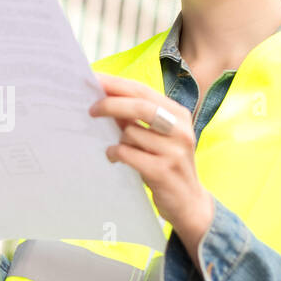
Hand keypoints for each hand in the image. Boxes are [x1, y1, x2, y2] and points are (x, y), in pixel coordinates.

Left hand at [88, 72, 214, 252]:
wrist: (189, 202)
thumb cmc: (166, 164)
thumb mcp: (157, 137)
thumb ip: (136, 118)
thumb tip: (104, 98)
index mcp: (178, 114)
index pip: (143, 91)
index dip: (116, 84)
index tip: (93, 78)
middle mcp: (180, 129)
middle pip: (139, 107)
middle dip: (111, 105)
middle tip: (91, 109)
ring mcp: (174, 150)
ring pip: (130, 133)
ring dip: (117, 140)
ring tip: (117, 149)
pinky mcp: (163, 171)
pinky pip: (128, 154)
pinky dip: (116, 153)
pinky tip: (115, 158)